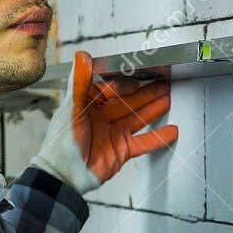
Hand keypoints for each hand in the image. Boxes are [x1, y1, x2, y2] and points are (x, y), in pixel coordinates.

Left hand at [31, 50, 178, 193]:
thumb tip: (82, 56)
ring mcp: (113, 134)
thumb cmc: (62, 142)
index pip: (111, 89)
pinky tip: (170, 131)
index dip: (125, 83)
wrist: (65, 175)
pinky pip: (143, 143)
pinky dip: (157, 138)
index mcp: (88, 104)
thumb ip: (79, 82)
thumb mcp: (71, 108)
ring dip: (153, 109)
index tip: (139, 76)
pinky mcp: (121, 151)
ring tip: (168, 99)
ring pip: (138, 118)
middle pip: (129, 101)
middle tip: (163, 83)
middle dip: (146, 93)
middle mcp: (102, 117)